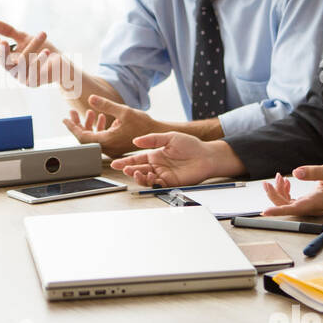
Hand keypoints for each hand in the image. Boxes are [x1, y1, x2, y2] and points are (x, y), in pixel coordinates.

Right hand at [0, 19, 70, 88]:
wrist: (59, 63)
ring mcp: (21, 78)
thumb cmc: (39, 49)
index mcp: (7, 60)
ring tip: (40, 34)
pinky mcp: (33, 82)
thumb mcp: (23, 38)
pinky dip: (40, 60)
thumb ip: (9, 31)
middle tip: (4, 42)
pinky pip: (34, 72)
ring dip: (31, 48)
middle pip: (4, 62)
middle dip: (3, 52)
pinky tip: (46, 51)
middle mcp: (11, 70)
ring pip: (22, 63)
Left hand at [62, 94, 162, 157]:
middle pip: (86, 139)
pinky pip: (101, 139)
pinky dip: (97, 129)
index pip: (83, 137)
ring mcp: (111, 149)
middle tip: (70, 114)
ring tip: (86, 112)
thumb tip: (90, 98)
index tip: (65, 119)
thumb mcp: (123, 111)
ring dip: (88, 126)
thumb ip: (106, 105)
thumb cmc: (142, 123)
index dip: (72, 127)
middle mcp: (107, 148)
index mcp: (107, 141)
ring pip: (93, 139)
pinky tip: (101, 117)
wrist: (157, 135)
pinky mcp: (115, 147)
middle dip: (78, 125)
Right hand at [110, 132, 237, 187]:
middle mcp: (158, 166)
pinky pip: (157, 184)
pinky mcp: (171, 182)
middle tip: (124, 170)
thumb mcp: (170, 137)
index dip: (126, 162)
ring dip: (139, 177)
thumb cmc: (191, 145)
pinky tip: (150, 176)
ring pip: (146, 178)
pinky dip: (151, 182)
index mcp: (156, 155)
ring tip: (136, 173)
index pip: (137, 159)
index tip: (116, 163)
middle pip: (139, 170)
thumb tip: (136, 141)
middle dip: (130, 171)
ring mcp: (164, 174)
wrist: (207, 156)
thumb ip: (152, 139)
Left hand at [260, 162, 322, 216]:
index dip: (278, 211)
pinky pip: (291, 201)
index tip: (265, 212)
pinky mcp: (308, 203)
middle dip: (274, 195)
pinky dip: (285, 192)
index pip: (294, 208)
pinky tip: (285, 183)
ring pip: (287, 204)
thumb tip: (297, 172)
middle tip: (267, 182)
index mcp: (317, 202)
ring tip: (279, 177)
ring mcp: (310, 206)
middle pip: (287, 207)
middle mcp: (312, 207)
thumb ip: (314, 172)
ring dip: (279, 192)